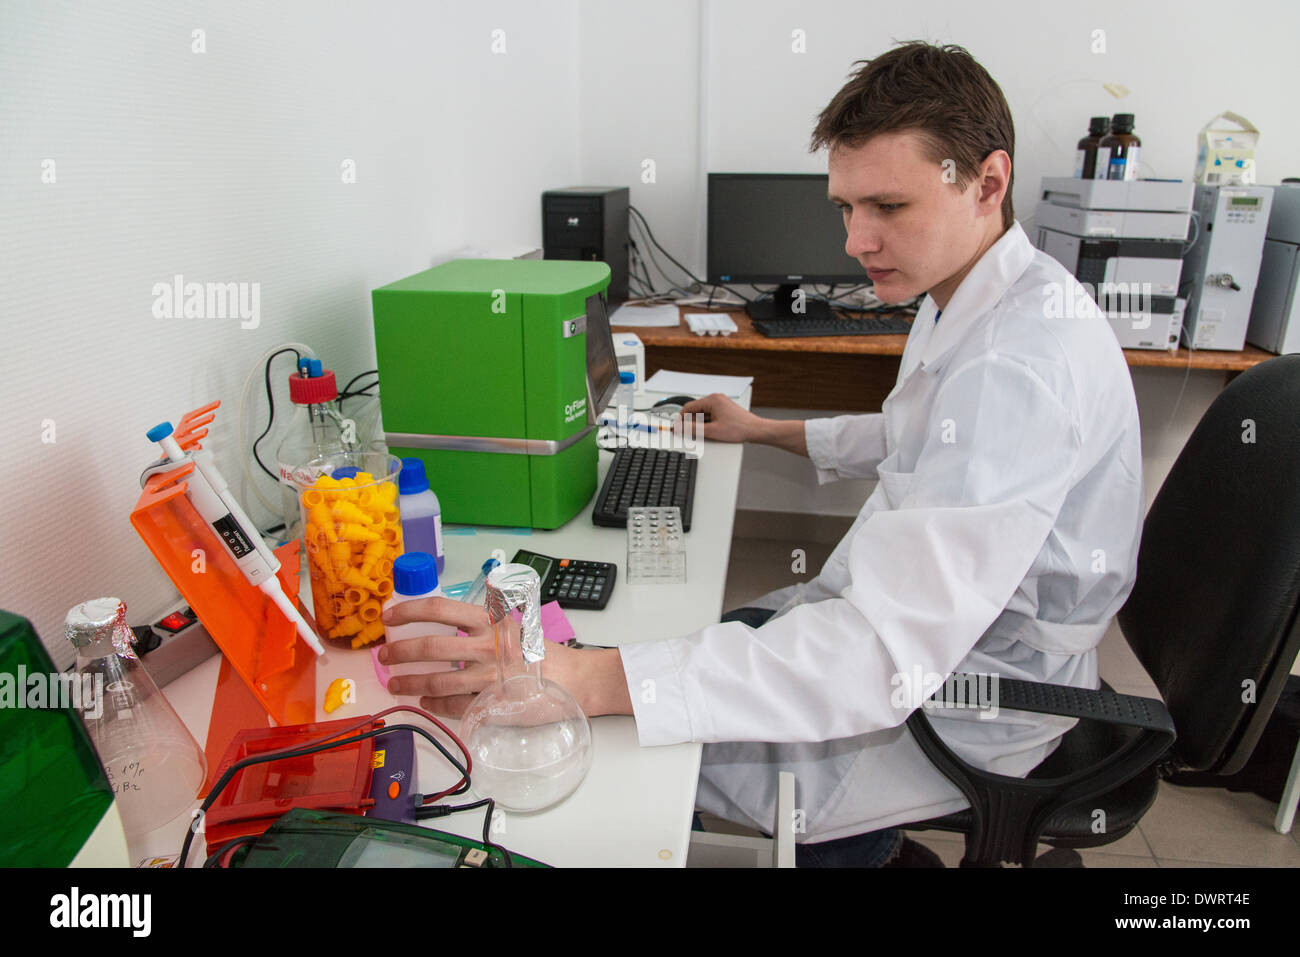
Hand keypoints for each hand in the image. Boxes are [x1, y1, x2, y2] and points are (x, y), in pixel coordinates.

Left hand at [379, 598, 631, 718]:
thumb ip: (482, 628)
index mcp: (491, 622)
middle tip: (384, 657)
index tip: (389, 616)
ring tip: (395, 685)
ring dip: (410, 683)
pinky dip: (435, 706)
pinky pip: (454, 706)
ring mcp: (489, 678)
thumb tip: (444, 632)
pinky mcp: (492, 704)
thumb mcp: (513, 628)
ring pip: (437, 681)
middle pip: (431, 647)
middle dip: (400, 652)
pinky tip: (426, 704)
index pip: (440, 609)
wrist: (576, 680)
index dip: (409, 611)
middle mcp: (487, 647)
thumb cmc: (543, 655)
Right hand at [673, 392, 762, 443]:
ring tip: (705, 434)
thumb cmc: (739, 428)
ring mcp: (721, 403)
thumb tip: (679, 428)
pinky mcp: (724, 409)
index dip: (681, 419)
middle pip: (695, 410)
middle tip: (690, 434)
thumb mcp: (712, 431)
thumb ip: (692, 429)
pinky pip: (710, 415)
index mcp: (712, 400)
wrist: (755, 430)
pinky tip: (711, 431)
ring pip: (702, 413)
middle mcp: (716, 399)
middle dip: (691, 422)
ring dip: (700, 423)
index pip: (688, 407)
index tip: (678, 428)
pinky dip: (707, 423)